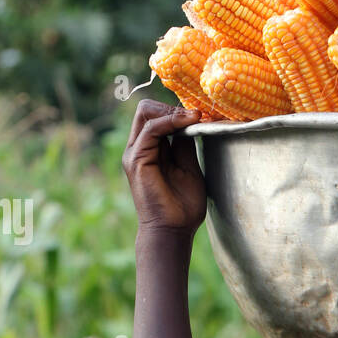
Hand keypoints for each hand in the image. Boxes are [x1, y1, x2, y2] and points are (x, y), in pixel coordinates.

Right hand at [122, 100, 206, 235]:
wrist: (173, 230)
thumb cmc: (182, 206)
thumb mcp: (189, 167)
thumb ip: (185, 145)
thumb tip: (192, 122)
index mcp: (151, 148)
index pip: (157, 115)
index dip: (177, 110)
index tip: (202, 113)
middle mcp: (139, 147)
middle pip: (148, 108)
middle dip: (173, 106)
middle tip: (198, 114)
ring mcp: (135, 152)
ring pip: (146, 112)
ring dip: (174, 111)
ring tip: (196, 117)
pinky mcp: (136, 160)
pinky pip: (151, 129)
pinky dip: (170, 122)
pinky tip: (188, 123)